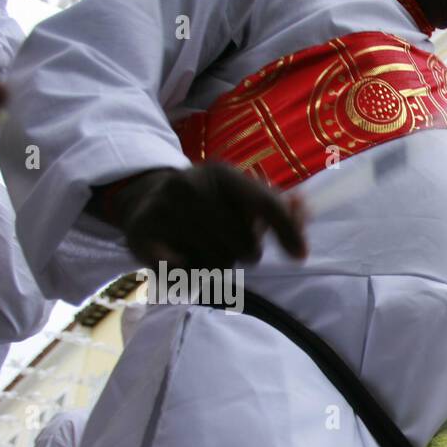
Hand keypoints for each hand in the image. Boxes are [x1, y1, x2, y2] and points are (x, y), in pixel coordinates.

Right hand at [97, 164, 307, 270]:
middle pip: (245, 247)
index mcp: (221, 173)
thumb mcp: (241, 195)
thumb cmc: (210, 202)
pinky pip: (182, 273)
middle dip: (243, 253)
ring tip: (203, 247)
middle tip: (226, 242)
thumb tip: (304, 208)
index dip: (288, 231)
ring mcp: (163, 209)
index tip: (300, 255)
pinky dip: (188, 273)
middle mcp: (189, 185)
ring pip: (217, 264)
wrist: (147, 197)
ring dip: (217, 265)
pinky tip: (181, 257)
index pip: (265, 204)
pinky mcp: (141, 235)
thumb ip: (276, 206)